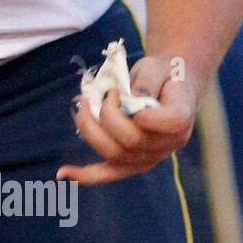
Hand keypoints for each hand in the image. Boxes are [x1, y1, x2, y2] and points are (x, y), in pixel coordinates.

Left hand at [56, 54, 198, 186]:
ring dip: (90, 129)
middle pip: (131, 141)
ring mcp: (148, 158)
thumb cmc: (163, 75)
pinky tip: (63, 174)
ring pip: (113, 154)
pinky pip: (107, 173)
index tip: (127, 95)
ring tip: (84, 103)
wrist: (169, 89)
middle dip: (108, 114)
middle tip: (104, 93)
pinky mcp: (131, 163)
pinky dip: (85, 175)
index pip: (169, 124)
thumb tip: (129, 99)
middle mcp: (166, 145)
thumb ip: (147, 80)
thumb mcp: (157, 67)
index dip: (146, 114)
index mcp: (180, 120)